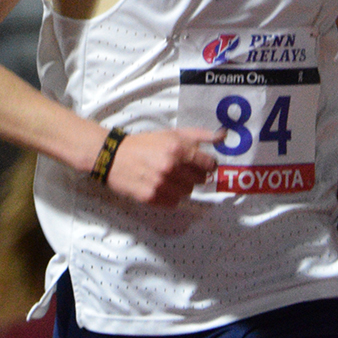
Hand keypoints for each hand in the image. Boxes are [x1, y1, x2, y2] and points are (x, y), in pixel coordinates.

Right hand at [104, 128, 220, 205]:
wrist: (113, 156)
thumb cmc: (145, 144)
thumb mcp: (172, 134)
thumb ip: (199, 135)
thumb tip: (223, 136)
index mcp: (178, 148)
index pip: (209, 164)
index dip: (207, 164)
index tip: (202, 164)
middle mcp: (171, 166)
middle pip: (200, 180)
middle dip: (194, 175)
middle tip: (182, 170)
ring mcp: (161, 183)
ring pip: (188, 192)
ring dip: (182, 186)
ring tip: (169, 177)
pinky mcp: (151, 197)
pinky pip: (173, 203)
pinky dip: (170, 196)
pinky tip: (160, 186)